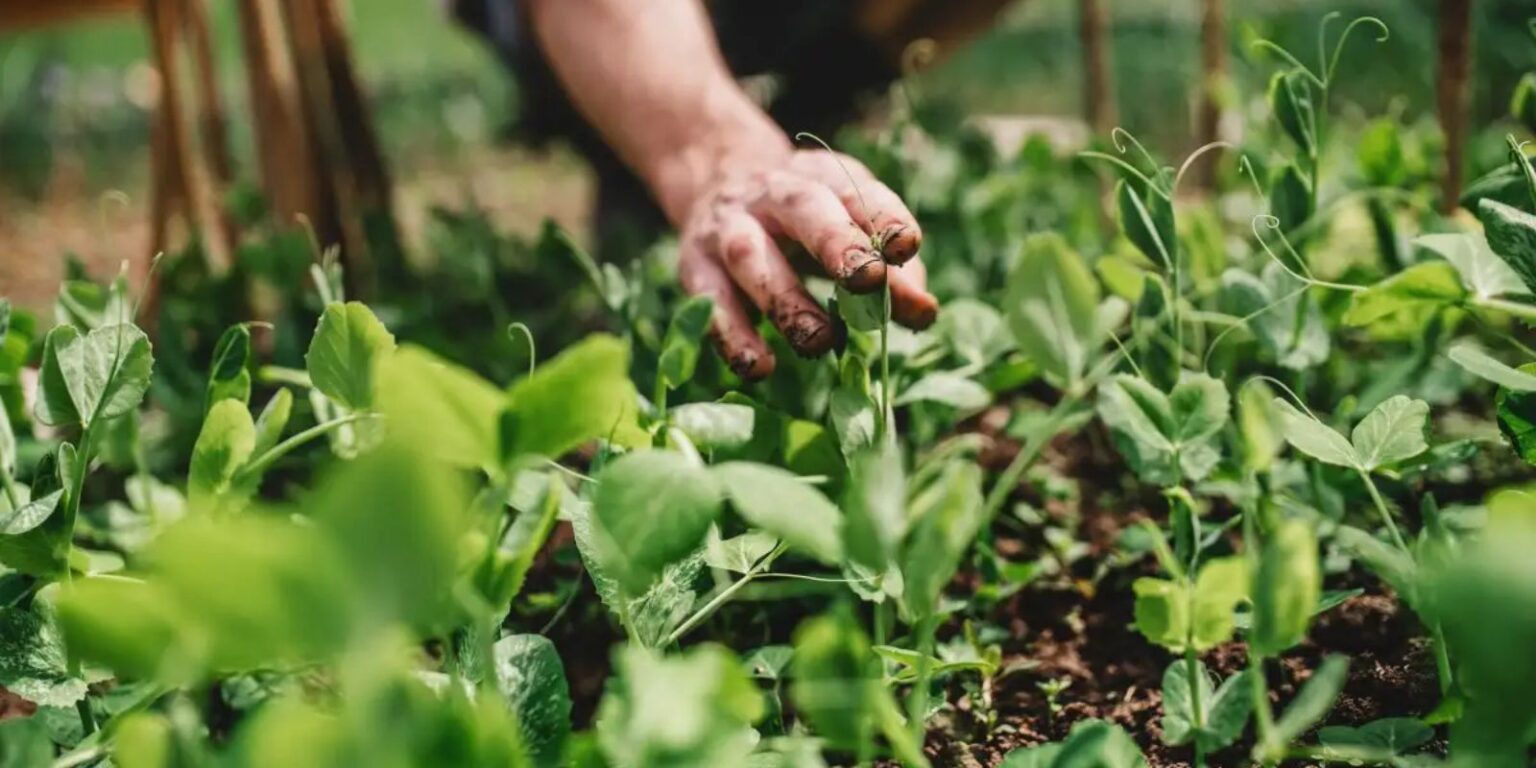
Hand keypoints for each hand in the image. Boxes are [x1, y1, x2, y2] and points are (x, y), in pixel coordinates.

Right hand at [676, 149, 937, 380]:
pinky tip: (760, 366)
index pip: (858, 191)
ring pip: (752, 257)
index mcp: (823, 177)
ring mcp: (727, 228)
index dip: (884, 218)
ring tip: (820, 342)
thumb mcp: (851, 229)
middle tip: (867, 280)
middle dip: (835, 243)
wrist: (717, 183)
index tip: (907, 245)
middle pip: (804, 210)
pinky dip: (734, 336)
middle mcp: (773, 194)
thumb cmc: (807, 222)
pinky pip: (710, 302)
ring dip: (786, 301)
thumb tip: (923, 313)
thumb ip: (892, 272)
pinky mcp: (694, 266)